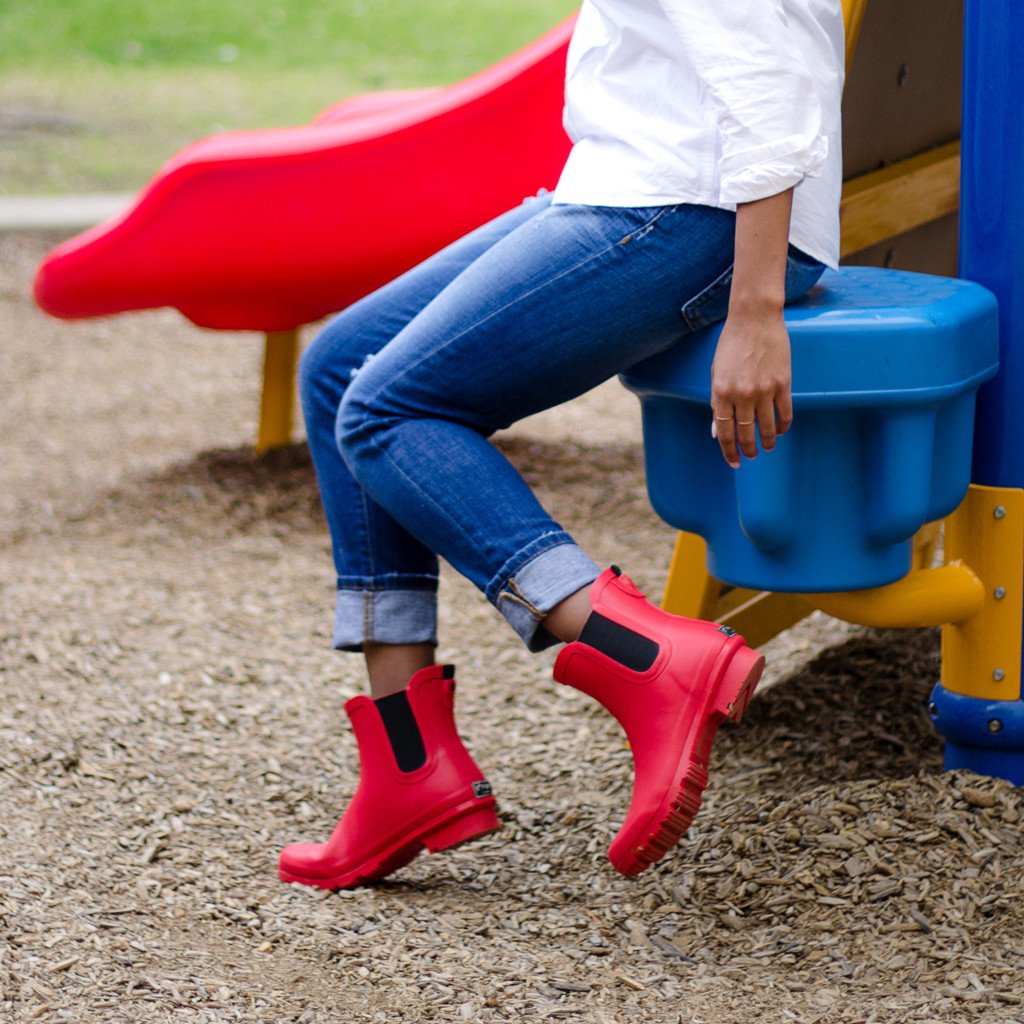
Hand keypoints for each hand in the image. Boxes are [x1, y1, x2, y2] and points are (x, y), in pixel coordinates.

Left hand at [710, 305, 792, 467]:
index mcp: (721, 393)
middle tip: (752, 456)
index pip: (724, 432)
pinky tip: (781, 430)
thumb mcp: (715, 373)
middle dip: (748, 449)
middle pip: (746, 433)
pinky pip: (785, 412)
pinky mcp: (783, 383)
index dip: (729, 451)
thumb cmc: (731, 344)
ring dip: (767, 441)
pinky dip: (783, 425)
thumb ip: (717, 403)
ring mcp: (764, 390)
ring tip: (767, 447)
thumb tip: (717, 431)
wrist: (754, 319)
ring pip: (767, 427)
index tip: (734, 462)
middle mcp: (742, 395)